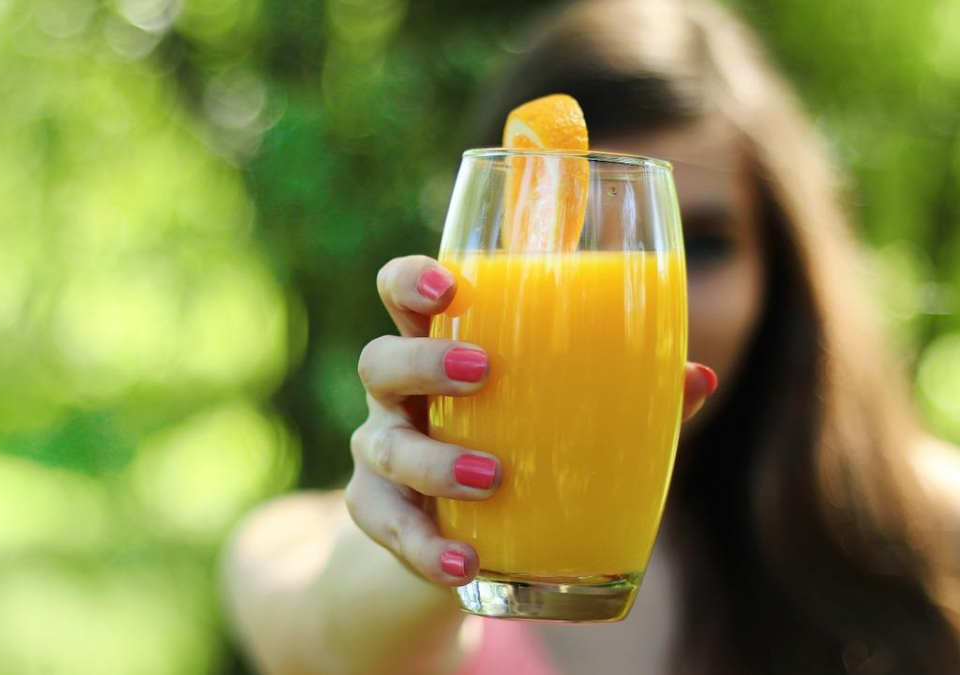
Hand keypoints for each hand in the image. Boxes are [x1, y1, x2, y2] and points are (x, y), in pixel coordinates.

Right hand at [348, 255, 717, 586]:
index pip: (402, 294)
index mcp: (440, 350)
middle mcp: (400, 397)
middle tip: (481, 371)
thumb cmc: (520, 450)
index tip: (448, 286)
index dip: (412, 281)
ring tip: (490, 477)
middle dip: (422, 361)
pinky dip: (425, 547)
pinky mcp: (379, 514)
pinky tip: (463, 562)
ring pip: (385, 447)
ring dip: (435, 462)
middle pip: (380, 360)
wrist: (467, 540)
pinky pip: (389, 526)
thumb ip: (623, 396)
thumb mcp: (561, 420)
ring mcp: (382, 454)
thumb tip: (699, 378)